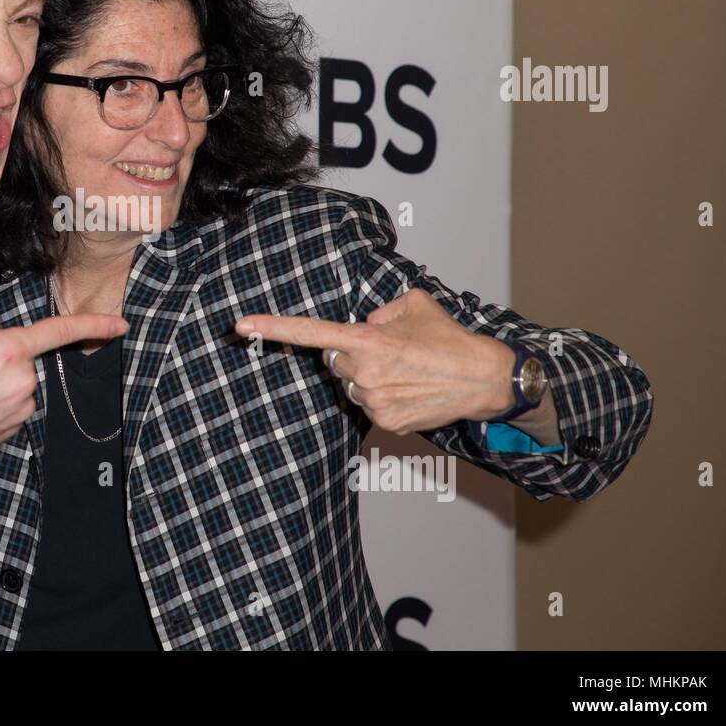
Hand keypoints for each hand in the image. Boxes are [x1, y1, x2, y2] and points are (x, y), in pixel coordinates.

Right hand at [0, 303, 127, 462]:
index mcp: (11, 350)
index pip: (61, 331)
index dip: (94, 325)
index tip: (120, 325)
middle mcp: (23, 381)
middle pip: (21, 359)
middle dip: (0, 359)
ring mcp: (20, 409)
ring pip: (15, 385)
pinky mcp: (12, 431)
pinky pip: (8, 408)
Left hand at [235, 288, 513, 435]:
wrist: (484, 378)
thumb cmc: (450, 338)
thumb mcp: (413, 304)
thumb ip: (378, 310)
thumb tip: (363, 324)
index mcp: (367, 340)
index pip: (310, 332)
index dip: (272, 327)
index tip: (241, 325)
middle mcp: (364, 372)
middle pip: (335, 360)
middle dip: (352, 354)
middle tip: (390, 351)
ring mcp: (372, 400)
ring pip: (351, 385)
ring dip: (369, 377)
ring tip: (407, 371)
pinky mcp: (384, 422)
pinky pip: (369, 405)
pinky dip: (384, 397)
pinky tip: (411, 390)